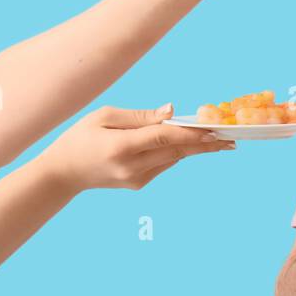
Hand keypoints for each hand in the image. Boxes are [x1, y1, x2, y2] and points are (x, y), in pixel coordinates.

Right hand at [39, 104, 234, 192]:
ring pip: (173, 159)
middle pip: (176, 151)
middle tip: (232, 138)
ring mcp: (136, 179)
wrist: (64, 173)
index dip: (190, 132)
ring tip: (221, 140)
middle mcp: (131, 166)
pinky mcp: (139, 185)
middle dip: (205, 144)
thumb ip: (141, 115)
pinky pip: (164, 164)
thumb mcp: (104, 116)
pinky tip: (191, 145)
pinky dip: (176, 153)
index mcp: (120, 147)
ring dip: (195, 148)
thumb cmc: (81, 137)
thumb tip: (172, 111)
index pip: (163, 137)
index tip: (214, 129)